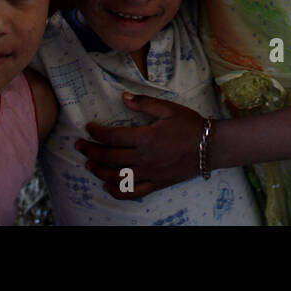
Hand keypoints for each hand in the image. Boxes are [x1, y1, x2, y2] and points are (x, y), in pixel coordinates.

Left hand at [74, 94, 204, 199]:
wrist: (211, 147)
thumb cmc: (190, 125)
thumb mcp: (168, 108)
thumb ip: (144, 103)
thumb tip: (122, 97)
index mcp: (145, 138)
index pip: (112, 137)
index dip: (96, 133)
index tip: (88, 128)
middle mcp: (144, 158)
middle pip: (109, 157)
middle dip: (91, 151)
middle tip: (79, 146)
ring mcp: (149, 173)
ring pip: (117, 176)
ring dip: (99, 171)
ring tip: (89, 164)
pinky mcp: (156, 184)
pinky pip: (133, 192)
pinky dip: (117, 191)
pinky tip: (108, 186)